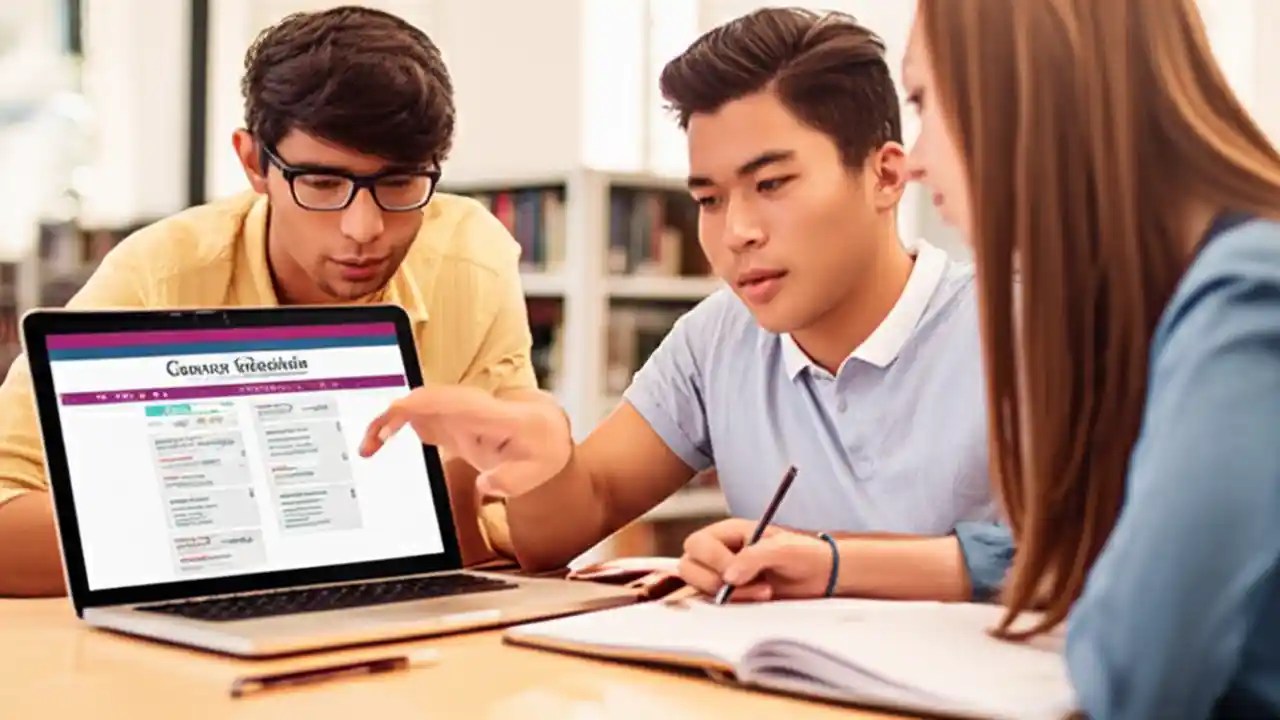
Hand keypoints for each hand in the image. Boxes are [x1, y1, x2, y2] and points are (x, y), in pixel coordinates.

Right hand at [359, 385, 571, 497]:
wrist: (546, 431)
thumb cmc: (543, 447)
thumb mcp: (537, 471)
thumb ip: (511, 481)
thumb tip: (486, 485)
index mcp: (496, 414)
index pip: (455, 403)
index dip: (424, 404)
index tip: (396, 414)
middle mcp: (473, 406)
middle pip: (427, 400)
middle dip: (394, 414)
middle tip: (369, 443)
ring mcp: (460, 410)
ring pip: (417, 406)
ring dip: (388, 421)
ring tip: (366, 447)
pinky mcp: (450, 419)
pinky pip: (417, 416)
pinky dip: (394, 426)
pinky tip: (377, 443)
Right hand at [678, 518, 833, 601]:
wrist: (822, 576)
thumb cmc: (804, 554)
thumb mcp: (784, 549)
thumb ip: (754, 556)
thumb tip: (729, 576)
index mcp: (728, 533)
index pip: (697, 544)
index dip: (713, 561)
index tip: (736, 574)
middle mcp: (719, 552)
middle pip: (688, 566)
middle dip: (715, 582)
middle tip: (751, 586)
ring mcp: (721, 575)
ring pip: (697, 587)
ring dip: (726, 596)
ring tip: (762, 593)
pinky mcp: (728, 595)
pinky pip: (711, 603)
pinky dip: (728, 607)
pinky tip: (754, 601)